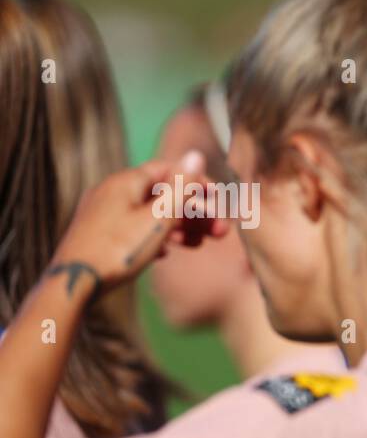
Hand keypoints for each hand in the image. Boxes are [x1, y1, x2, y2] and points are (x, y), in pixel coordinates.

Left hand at [49, 152, 224, 295]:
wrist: (73, 283)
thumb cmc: (118, 249)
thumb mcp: (157, 219)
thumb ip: (180, 188)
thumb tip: (195, 154)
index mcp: (125, 182)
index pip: (169, 170)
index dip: (196, 182)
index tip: (219, 199)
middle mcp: (112, 192)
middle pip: (162, 195)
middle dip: (194, 213)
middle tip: (221, 232)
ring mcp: (104, 214)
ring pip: (150, 214)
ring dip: (178, 227)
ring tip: (198, 245)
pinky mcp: (100, 234)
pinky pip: (135, 228)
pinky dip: (156, 236)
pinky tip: (164, 253)